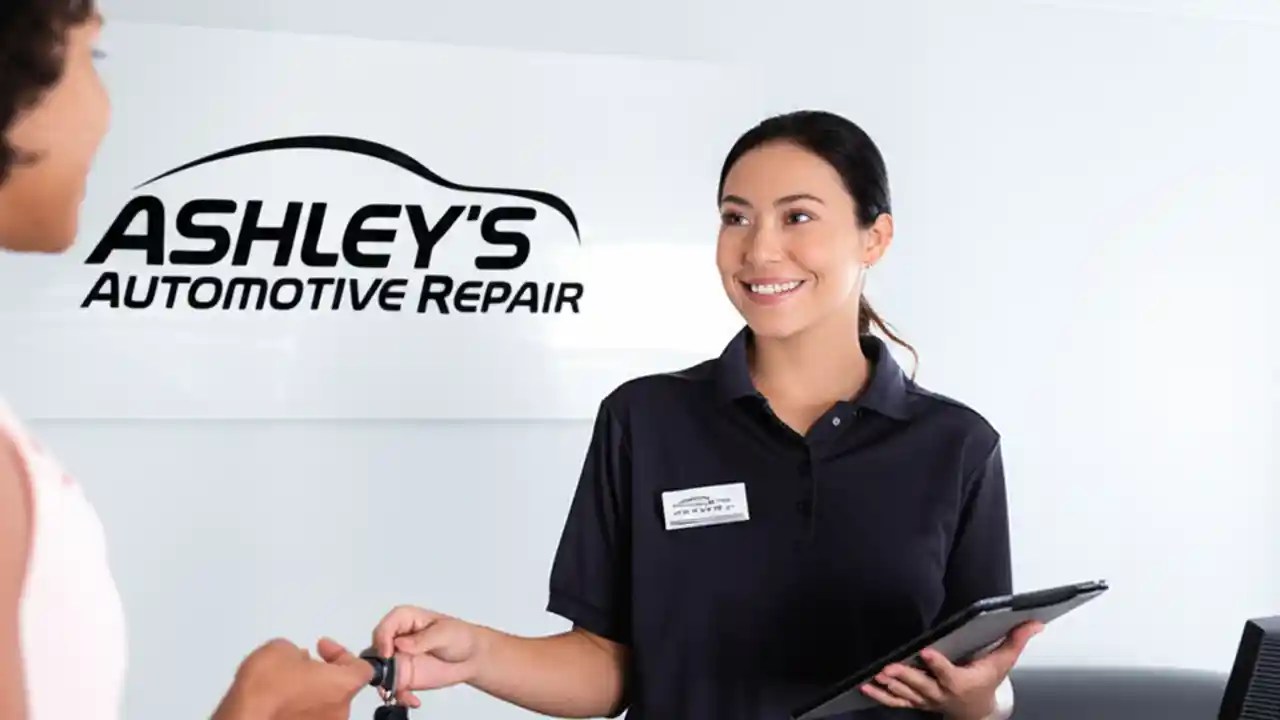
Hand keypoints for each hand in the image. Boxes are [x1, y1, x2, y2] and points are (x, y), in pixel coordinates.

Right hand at [214, 637, 373, 719]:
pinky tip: (276, 702)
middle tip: (299, 664)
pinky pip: (307, 718)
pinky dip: (297, 710)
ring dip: (308, 693)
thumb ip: (297, 651)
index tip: (323, 647)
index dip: (342, 654)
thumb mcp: (280, 649)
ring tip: (282, 684)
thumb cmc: (266, 689)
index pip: (363, 669)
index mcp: (343, 685)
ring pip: (323, 706)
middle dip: (322, 673)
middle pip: (340, 688)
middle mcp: (339, 712)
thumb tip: (296, 659)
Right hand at [369, 605, 487, 708]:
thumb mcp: (446, 633)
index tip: (388, 652)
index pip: (386, 626)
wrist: (472, 658)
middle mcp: (398, 639)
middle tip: (387, 674)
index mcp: (406, 619)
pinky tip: (411, 698)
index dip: (382, 638)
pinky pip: (391, 688)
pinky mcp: (403, 677)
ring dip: (384, 683)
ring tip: (398, 690)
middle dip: (377, 664)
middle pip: (376, 649)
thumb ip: (423, 639)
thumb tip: (401, 643)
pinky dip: (398, 695)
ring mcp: (399, 659)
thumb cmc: (461, 637)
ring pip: (379, 671)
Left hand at [860, 621, 1043, 719]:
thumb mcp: (1002, 663)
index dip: (937, 664)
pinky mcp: (915, 701)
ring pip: (906, 693)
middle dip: (906, 676)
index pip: (948, 672)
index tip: (927, 652)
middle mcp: (941, 693)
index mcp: (961, 681)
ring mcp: (926, 699)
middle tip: (890, 667)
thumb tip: (1035, 622)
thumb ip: (1016, 641)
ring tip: (876, 675)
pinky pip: (896, 700)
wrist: (976, 710)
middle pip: (922, 685)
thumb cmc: (987, 681)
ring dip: (890, 685)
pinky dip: (881, 695)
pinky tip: (866, 686)